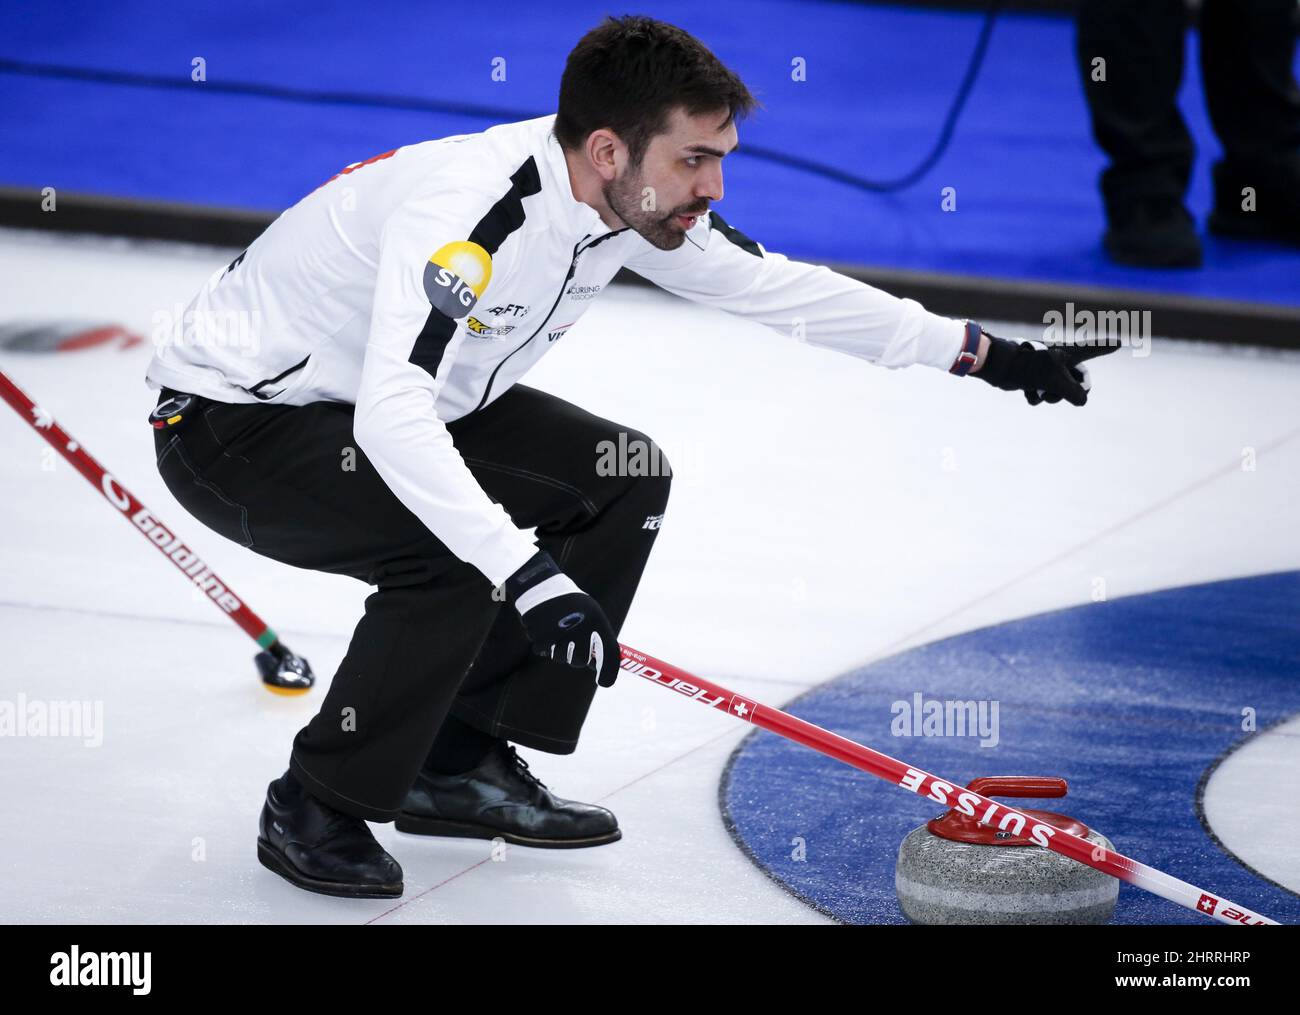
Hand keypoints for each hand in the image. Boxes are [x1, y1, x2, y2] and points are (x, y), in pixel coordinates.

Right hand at [503, 551, 619, 686]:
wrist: (540, 583)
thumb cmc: (569, 602)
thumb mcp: (590, 613)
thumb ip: (596, 636)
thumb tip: (597, 664)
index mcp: (596, 620)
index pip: (609, 652)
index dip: (608, 672)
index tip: (604, 682)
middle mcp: (579, 627)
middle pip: (580, 661)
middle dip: (576, 657)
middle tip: (571, 645)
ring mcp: (559, 632)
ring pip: (561, 657)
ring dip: (558, 649)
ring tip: (557, 630)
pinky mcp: (540, 635)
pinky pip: (543, 650)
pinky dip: (543, 642)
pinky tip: (544, 627)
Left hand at [973, 331, 1119, 405]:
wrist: (997, 366)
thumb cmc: (1028, 368)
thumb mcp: (1057, 382)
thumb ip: (1075, 394)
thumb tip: (1082, 401)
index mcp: (1068, 354)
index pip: (1094, 350)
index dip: (1106, 347)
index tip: (1119, 342)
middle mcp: (1059, 359)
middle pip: (1077, 380)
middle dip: (1069, 392)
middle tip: (1058, 393)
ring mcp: (1045, 368)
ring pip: (1058, 389)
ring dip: (1050, 396)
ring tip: (1038, 392)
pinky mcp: (1032, 376)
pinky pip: (1042, 391)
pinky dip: (1035, 395)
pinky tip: (1027, 393)